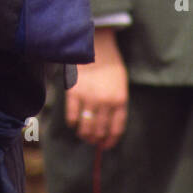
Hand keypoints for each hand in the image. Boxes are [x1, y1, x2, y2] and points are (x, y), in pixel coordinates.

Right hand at [65, 29, 128, 148]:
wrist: (95, 47)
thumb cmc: (110, 66)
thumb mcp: (120, 85)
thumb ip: (116, 105)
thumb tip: (108, 127)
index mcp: (120, 100)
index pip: (116, 129)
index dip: (110, 141)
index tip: (105, 146)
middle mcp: (105, 102)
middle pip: (99, 131)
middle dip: (96, 139)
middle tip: (92, 141)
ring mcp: (89, 98)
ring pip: (85, 127)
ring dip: (84, 134)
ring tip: (83, 134)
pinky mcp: (74, 93)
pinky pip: (72, 116)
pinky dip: (72, 123)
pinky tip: (74, 122)